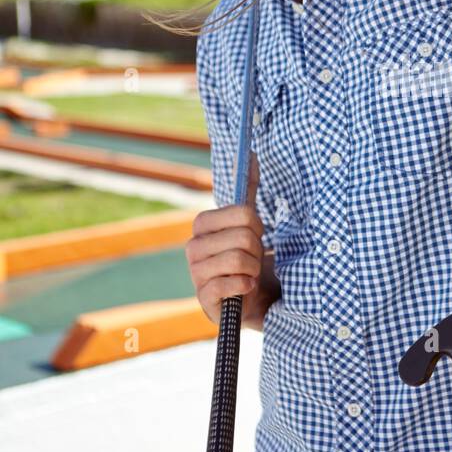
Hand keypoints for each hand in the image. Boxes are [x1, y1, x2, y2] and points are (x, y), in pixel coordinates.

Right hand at [185, 151, 265, 325]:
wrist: (250, 298)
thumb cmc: (248, 257)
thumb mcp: (248, 223)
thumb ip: (248, 190)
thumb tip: (252, 153)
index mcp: (202, 223)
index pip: (244, 213)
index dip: (257, 227)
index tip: (254, 236)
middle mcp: (193, 246)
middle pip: (244, 236)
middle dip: (257, 250)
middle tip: (252, 259)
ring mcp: (195, 274)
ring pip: (238, 260)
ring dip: (253, 270)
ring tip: (248, 274)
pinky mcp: (204, 299)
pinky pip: (231, 285)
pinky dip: (246, 287)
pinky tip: (243, 289)